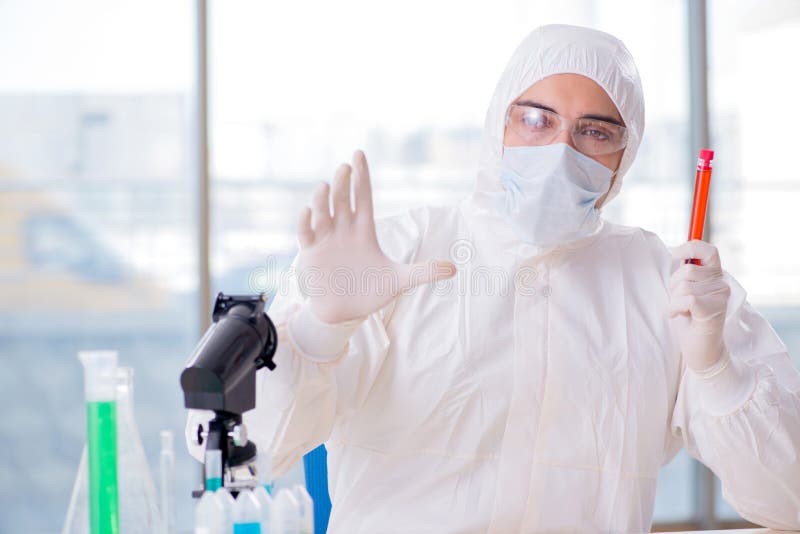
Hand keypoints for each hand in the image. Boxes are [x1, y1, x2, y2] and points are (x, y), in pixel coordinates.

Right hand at [296, 150, 455, 323]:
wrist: (344, 314)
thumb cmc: (370, 292)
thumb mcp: (400, 281)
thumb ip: (424, 272)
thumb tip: (454, 268)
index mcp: (364, 230)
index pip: (363, 197)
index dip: (361, 177)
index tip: (359, 155)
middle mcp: (343, 230)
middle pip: (343, 200)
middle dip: (344, 183)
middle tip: (346, 167)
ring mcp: (325, 240)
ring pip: (323, 213)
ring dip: (323, 199)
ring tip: (325, 186)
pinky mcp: (311, 253)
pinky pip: (306, 233)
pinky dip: (305, 223)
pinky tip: (308, 212)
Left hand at [669, 240, 730, 371]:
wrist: (701, 351)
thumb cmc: (690, 320)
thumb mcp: (686, 291)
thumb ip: (685, 274)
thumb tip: (675, 253)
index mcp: (715, 276)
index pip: (708, 250)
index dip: (690, 247)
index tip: (675, 255)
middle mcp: (721, 284)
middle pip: (687, 270)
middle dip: (673, 285)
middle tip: (678, 302)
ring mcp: (720, 297)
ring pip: (684, 285)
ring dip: (674, 299)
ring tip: (681, 310)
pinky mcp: (713, 310)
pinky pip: (686, 299)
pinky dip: (674, 308)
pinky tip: (677, 315)